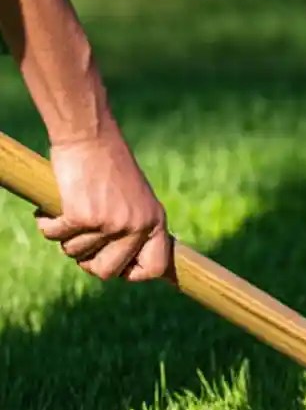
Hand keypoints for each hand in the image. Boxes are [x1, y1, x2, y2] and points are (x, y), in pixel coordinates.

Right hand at [35, 126, 171, 281]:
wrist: (91, 136)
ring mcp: (110, 223)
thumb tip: (122, 266)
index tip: (116, 267)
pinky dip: (47, 223)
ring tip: (68, 211)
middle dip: (87, 262)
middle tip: (79, 241)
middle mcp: (136, 226)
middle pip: (107, 271)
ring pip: (75, 253)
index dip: (132, 273)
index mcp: (155, 222)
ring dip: (65, 236)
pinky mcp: (82, 215)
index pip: (154, 267)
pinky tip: (50, 208)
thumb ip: (134, 228)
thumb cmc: (109, 165)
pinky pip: (55, 235)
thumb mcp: (135, 199)